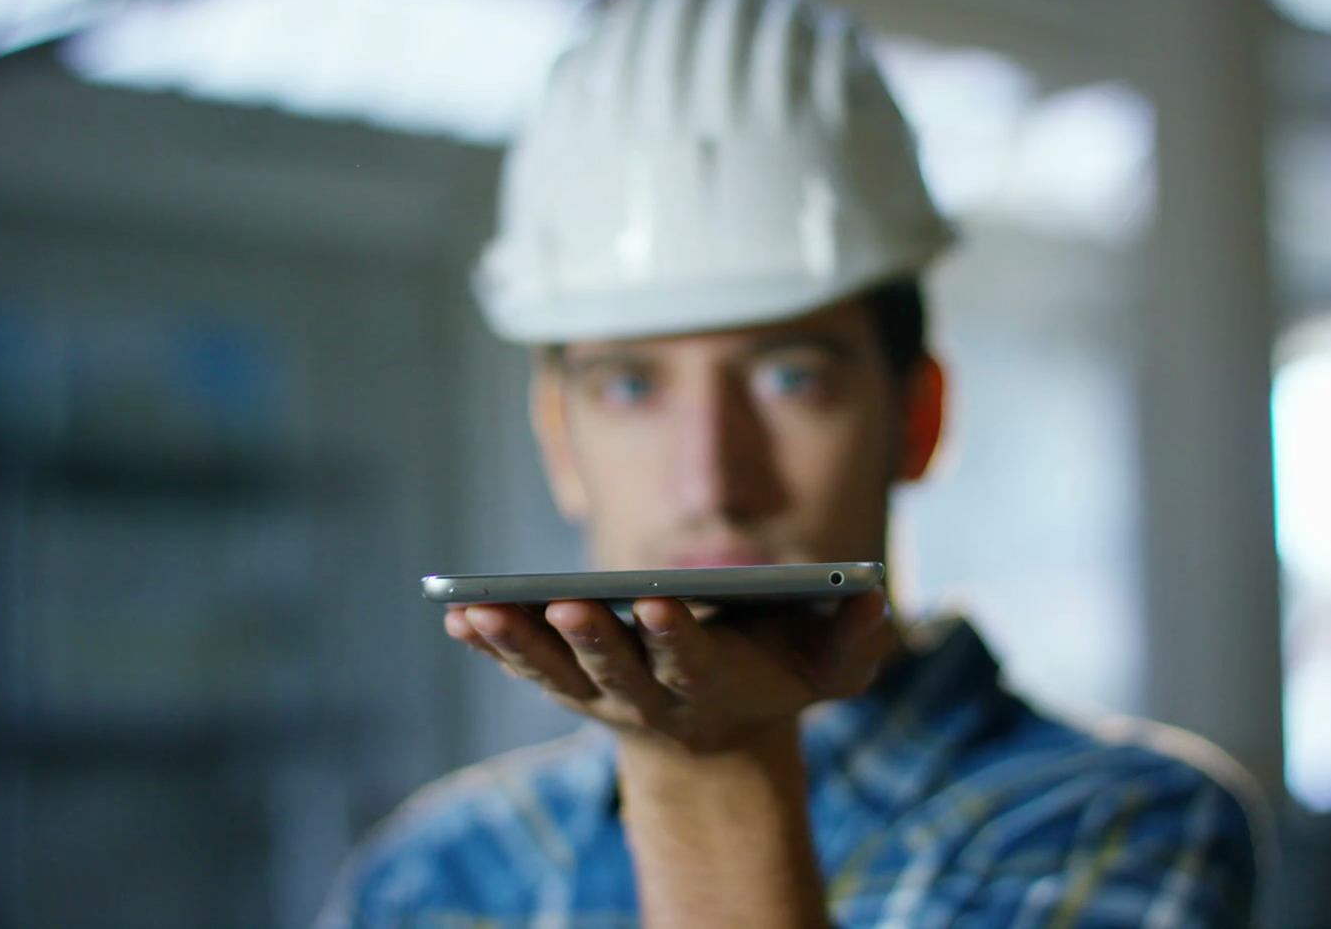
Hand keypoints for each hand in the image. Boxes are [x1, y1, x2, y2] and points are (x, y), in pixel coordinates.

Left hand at [444, 591, 895, 753]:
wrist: (715, 728)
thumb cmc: (775, 675)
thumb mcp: (829, 665)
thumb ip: (857, 640)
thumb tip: (874, 602)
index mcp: (708, 682)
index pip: (690, 660)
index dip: (675, 634)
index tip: (661, 602)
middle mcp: (645, 694)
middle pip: (612, 668)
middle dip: (591, 636)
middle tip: (566, 602)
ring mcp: (598, 692)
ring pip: (553, 671)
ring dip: (516, 644)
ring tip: (477, 610)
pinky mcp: (564, 681)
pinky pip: (520, 666)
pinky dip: (489, 647)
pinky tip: (456, 615)